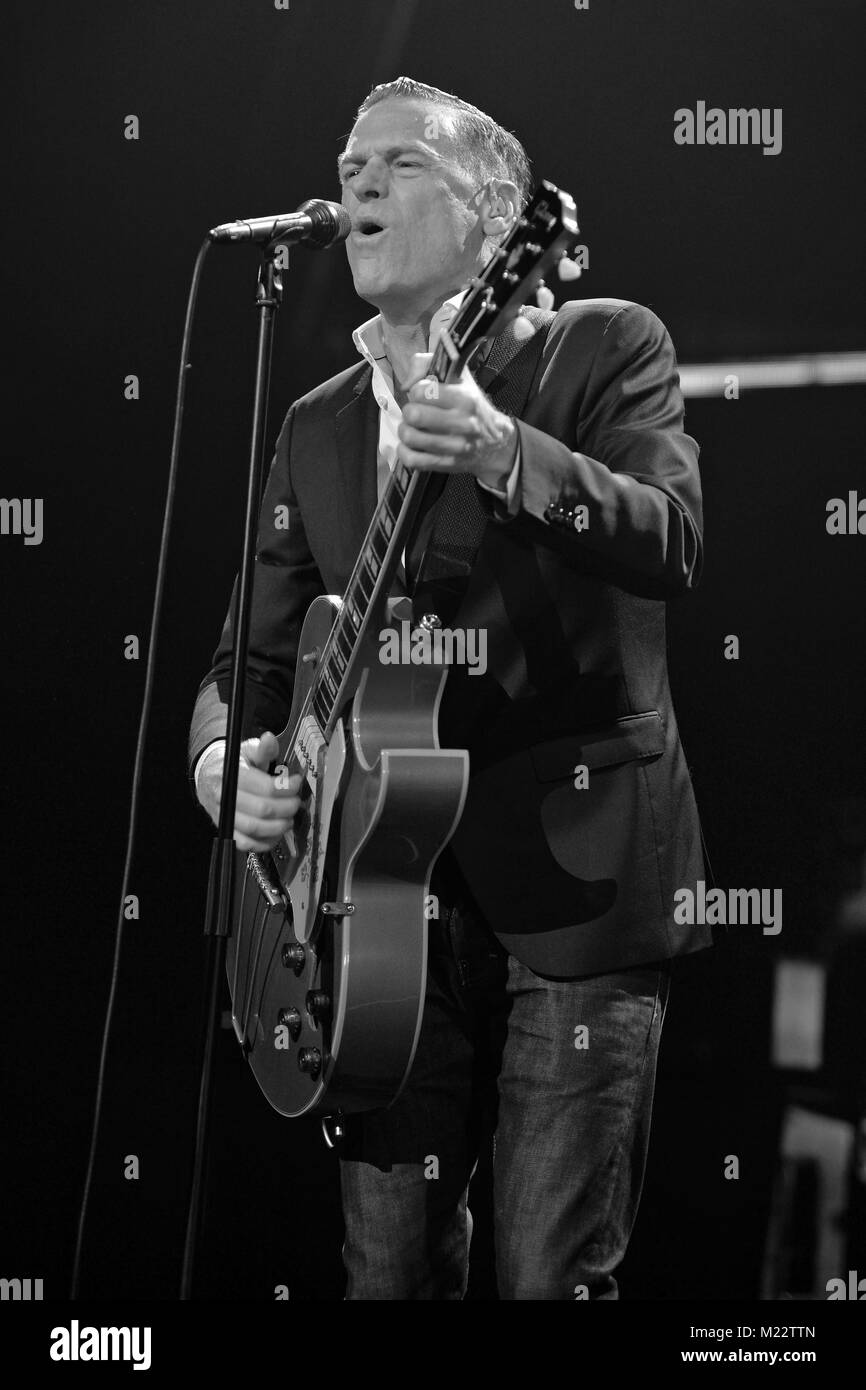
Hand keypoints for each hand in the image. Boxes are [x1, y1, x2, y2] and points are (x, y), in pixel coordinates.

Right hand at [196, 731, 303, 851]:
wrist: (209, 777)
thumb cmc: (235, 764)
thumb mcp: (248, 751)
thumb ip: (263, 749)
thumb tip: (270, 739)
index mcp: (233, 775)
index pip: (265, 788)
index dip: (287, 788)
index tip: (297, 782)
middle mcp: (226, 797)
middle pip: (263, 810)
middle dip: (286, 808)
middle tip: (296, 802)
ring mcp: (225, 816)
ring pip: (255, 829)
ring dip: (278, 826)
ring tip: (289, 818)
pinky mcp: (226, 830)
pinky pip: (245, 843)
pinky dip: (264, 843)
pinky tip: (276, 833)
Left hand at [396, 351, 517, 489]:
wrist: (494, 442)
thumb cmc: (470, 406)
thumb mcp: (458, 377)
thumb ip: (428, 364)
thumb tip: (407, 383)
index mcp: (464, 398)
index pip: (422, 391)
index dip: (416, 391)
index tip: (423, 395)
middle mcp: (462, 423)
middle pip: (414, 415)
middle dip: (409, 411)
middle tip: (415, 412)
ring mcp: (455, 446)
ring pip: (410, 437)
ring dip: (405, 431)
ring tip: (412, 428)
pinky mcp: (446, 464)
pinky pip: (413, 460)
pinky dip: (405, 451)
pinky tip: (410, 445)